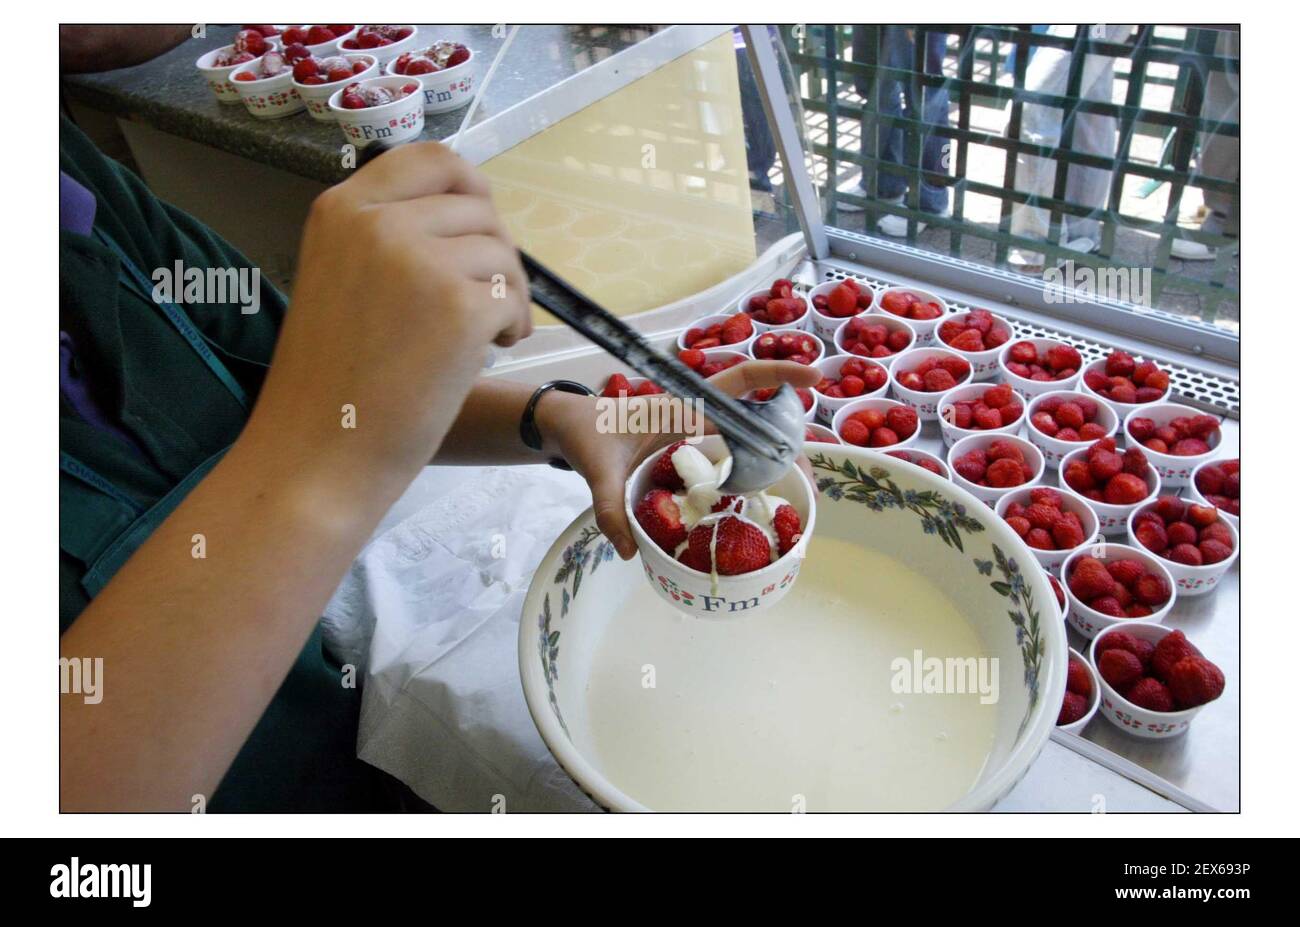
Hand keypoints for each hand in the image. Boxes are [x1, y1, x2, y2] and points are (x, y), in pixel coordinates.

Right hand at [245, 142, 532, 502]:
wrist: (317, 453)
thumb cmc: (332, 383)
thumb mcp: (339, 279)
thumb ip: (389, 240)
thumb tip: (470, 214)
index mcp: (341, 209)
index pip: (431, 158)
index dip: (470, 188)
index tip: (479, 224)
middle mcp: (378, 223)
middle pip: (478, 207)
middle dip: (494, 252)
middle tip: (482, 300)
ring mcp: (418, 262)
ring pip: (502, 251)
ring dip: (505, 293)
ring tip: (480, 337)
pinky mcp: (458, 307)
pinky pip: (514, 296)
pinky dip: (513, 326)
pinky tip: (488, 354)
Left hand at [540, 360, 820, 557]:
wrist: (564, 424)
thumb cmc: (583, 434)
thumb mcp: (596, 472)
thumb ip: (610, 510)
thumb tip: (629, 551)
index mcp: (682, 407)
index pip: (739, 381)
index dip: (778, 376)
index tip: (814, 378)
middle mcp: (696, 414)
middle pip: (756, 414)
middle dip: (787, 438)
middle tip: (808, 477)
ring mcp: (695, 430)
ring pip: (746, 433)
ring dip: (772, 454)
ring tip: (795, 490)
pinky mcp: (689, 446)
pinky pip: (728, 450)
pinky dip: (749, 465)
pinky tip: (760, 492)